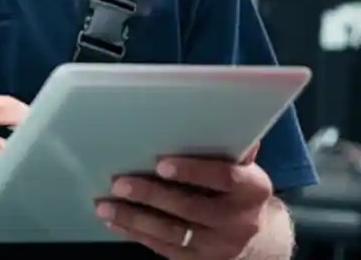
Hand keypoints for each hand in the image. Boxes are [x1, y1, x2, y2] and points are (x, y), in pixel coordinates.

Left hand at [96, 144, 272, 258]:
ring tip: (105, 207)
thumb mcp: (241, 166)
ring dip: (135, 219)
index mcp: (253, 188)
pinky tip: (116, 223)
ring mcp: (221, 246)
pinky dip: (137, 235)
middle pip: (190, 208)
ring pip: (172, 233)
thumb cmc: (236, 189)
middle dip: (150, 195)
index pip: (224, 176)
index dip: (192, 171)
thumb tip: (205, 114)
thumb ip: (226, 146)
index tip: (160, 163)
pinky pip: (165, 249)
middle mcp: (241, 221)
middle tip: (118, 184)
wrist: (255, 236)